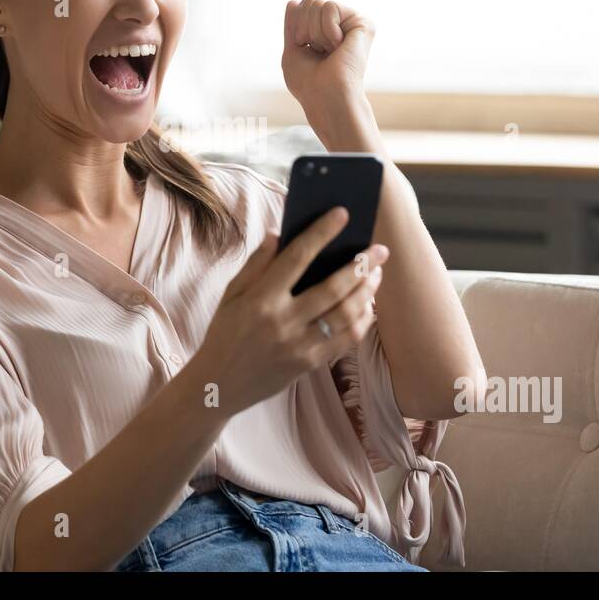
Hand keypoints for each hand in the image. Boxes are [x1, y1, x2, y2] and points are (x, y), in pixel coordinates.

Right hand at [189, 206, 389, 416]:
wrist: (219, 385)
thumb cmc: (224, 334)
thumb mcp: (231, 295)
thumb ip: (256, 264)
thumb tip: (279, 234)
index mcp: (261, 300)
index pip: (297, 258)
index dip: (321, 233)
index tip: (342, 214)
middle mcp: (283, 322)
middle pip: (333, 288)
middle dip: (361, 266)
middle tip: (380, 249)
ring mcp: (299, 346)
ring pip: (346, 315)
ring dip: (366, 291)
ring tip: (375, 274)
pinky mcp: (309, 364)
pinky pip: (345, 340)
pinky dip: (362, 320)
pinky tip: (366, 305)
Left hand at [281, 0, 376, 118]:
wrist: (326, 95)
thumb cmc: (308, 83)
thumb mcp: (293, 50)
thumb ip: (293, 25)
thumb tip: (293, 2)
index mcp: (324, 34)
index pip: (302, 7)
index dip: (296, 27)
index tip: (305, 48)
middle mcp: (340, 27)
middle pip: (310, 1)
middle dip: (304, 27)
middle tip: (317, 51)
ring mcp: (352, 25)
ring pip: (319, 3)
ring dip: (315, 32)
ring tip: (329, 51)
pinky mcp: (363, 24)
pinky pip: (330, 6)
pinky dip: (327, 29)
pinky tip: (338, 45)